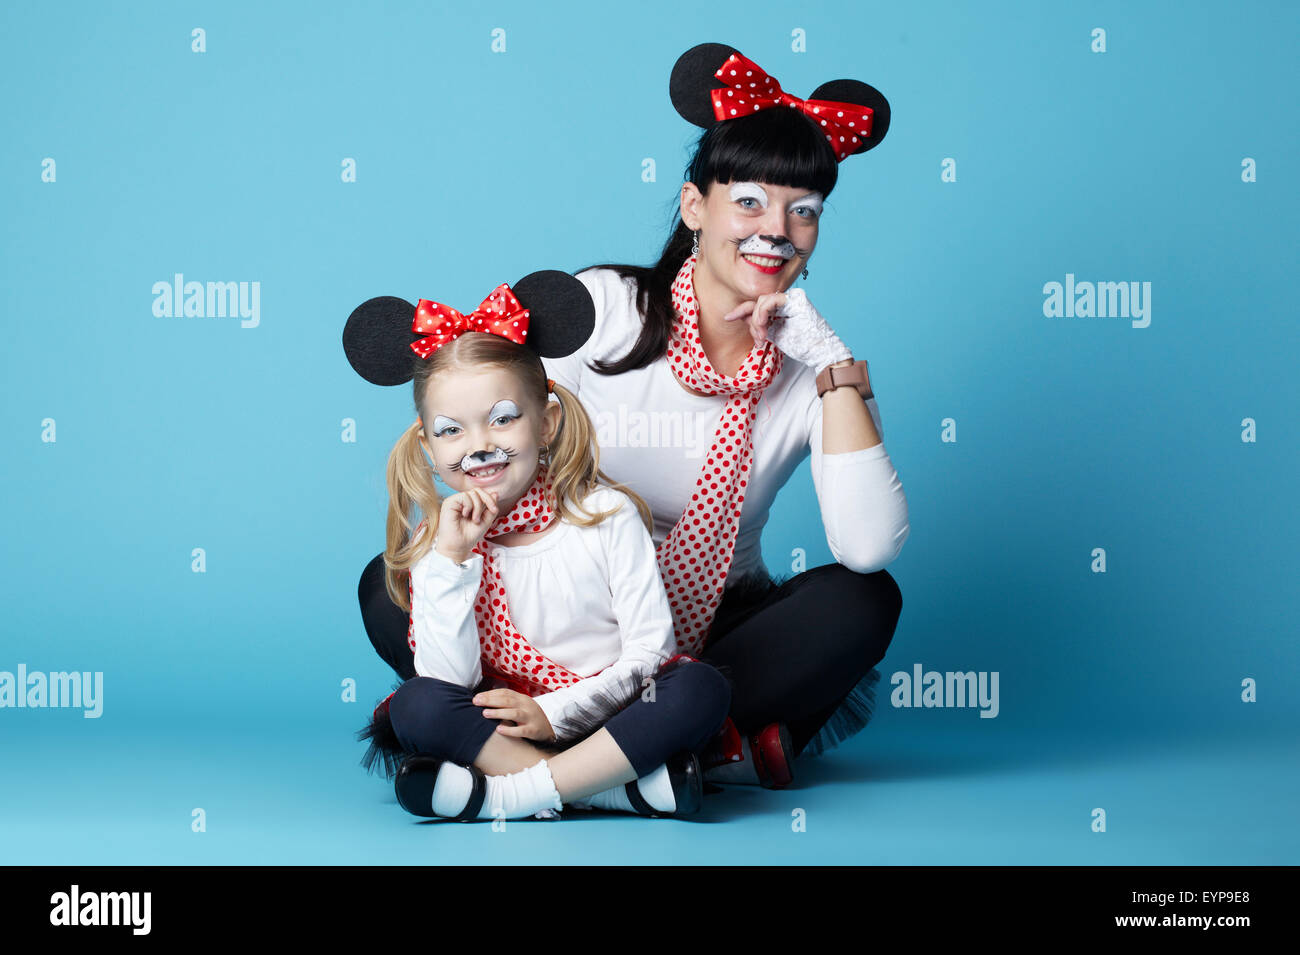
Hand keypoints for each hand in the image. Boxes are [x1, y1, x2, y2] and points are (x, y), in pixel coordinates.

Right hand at [434, 488, 498, 563]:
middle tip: (491, 511)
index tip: (494, 510)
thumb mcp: (486, 521)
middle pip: (477, 490)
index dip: (490, 499)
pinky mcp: (449, 502)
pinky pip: (465, 496)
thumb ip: (490, 508)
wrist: (458, 547)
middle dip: (487, 500)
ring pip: (473, 493)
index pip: (481, 493)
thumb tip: (495, 493)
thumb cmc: (469, 536)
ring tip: (475, 520)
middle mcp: (461, 502)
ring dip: (478, 507)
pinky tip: (465, 515)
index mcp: (468, 505)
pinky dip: (470, 506)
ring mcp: (454, 501)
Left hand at [472, 688, 556, 742]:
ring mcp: (531, 718)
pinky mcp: (533, 730)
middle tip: (476, 702)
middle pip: (508, 701)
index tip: (477, 697)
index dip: (490, 694)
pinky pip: (521, 730)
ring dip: (498, 713)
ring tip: (485, 713)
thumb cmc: (530, 718)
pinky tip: (499, 729)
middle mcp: (527, 706)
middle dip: (490, 700)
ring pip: (514, 713)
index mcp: (522, 698)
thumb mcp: (521, 706)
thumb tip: (487, 696)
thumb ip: (508, 701)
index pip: (505, 693)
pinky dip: (510, 730)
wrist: (548, 732)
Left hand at [724, 287, 851, 371]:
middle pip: (757, 301)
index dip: (741, 310)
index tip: (728, 318)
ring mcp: (792, 297)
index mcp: (781, 307)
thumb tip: (743, 315)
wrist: (819, 352)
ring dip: (757, 321)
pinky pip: (771, 300)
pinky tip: (764, 325)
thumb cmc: (800, 345)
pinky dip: (763, 313)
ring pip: (762, 301)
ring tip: (763, 336)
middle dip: (750, 320)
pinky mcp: (797, 299)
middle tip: (757, 338)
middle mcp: (786, 300)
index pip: (757, 304)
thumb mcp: (773, 334)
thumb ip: (759, 324)